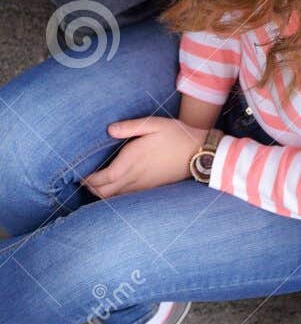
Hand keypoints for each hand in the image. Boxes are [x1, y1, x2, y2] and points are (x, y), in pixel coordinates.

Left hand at [83, 116, 202, 197]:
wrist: (198, 154)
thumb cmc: (176, 136)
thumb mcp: (154, 124)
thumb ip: (130, 127)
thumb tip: (108, 129)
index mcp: (132, 161)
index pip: (103, 178)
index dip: (89, 179)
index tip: (79, 175)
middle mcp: (134, 178)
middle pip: (105, 192)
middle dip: (91, 189)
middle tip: (82, 182)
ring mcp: (142, 186)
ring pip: (114, 198)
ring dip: (101, 194)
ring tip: (94, 187)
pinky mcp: (149, 189)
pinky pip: (126, 198)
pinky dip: (114, 197)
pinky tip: (113, 191)